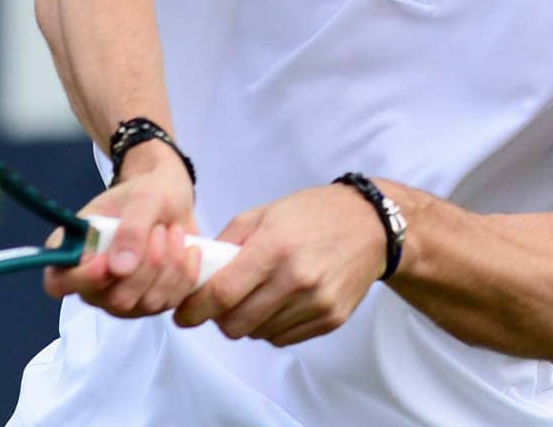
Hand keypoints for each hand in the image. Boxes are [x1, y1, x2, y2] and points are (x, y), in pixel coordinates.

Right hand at [42, 141, 200, 316]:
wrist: (173, 199)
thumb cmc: (147, 193)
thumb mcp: (143, 198)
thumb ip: (130, 230)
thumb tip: (118, 269)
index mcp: (74, 249)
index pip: (58, 282)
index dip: (80, 279)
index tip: (106, 263)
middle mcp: (92, 281)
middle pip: (113, 299)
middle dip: (146, 265)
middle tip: (159, 230)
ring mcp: (120, 297)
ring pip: (145, 303)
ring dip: (169, 265)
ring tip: (173, 232)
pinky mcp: (148, 304)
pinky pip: (170, 302)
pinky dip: (185, 274)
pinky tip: (187, 249)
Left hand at [173, 182, 385, 346]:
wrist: (370, 226)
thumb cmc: (313, 214)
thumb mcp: (265, 212)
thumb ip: (228, 242)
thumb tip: (196, 270)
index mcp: (274, 247)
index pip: (223, 293)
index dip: (195, 310)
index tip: (182, 315)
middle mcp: (296, 279)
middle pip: (237, 324)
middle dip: (219, 319)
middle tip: (219, 305)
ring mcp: (316, 302)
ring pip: (259, 334)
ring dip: (248, 322)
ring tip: (255, 297)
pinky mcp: (331, 318)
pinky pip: (284, 339)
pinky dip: (272, 327)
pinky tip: (278, 304)